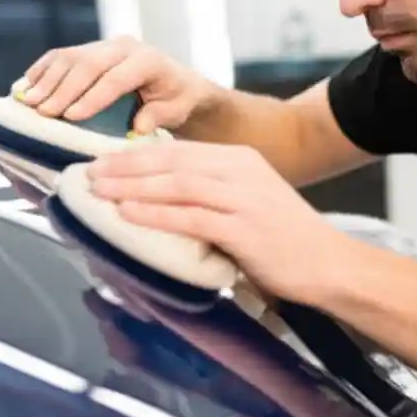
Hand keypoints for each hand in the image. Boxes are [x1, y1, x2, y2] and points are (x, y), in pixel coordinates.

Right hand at [20, 35, 214, 133]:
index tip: (72, 116)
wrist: (175, 82)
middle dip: (63, 88)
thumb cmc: (176, 100)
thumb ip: (158, 116)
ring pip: (70, 56)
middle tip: (43, 111)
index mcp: (147, 60)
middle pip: (88, 64)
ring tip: (29, 102)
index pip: (116, 77)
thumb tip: (138, 127)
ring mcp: (104, 45)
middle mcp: (123, 47)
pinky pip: (61, 55)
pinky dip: (42, 70)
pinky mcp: (89, 49)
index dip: (93, 96)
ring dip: (47, 80)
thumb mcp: (175, 111)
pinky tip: (27, 86)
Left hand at [87, 141, 360, 303]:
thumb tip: (159, 201)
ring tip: (97, 191)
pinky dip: (154, 214)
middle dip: (124, 166)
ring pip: (175, 184)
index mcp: (238, 160)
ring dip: (131, 187)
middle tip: (87, 173)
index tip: (102, 161)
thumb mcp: (245, 204)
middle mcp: (239, 170)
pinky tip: (126, 214)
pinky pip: (189, 216)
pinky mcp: (244, 227)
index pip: (177, 151)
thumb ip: (209, 197)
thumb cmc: (283, 242)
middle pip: (170, 161)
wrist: (329, 265)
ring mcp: (242, 197)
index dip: (135, 155)